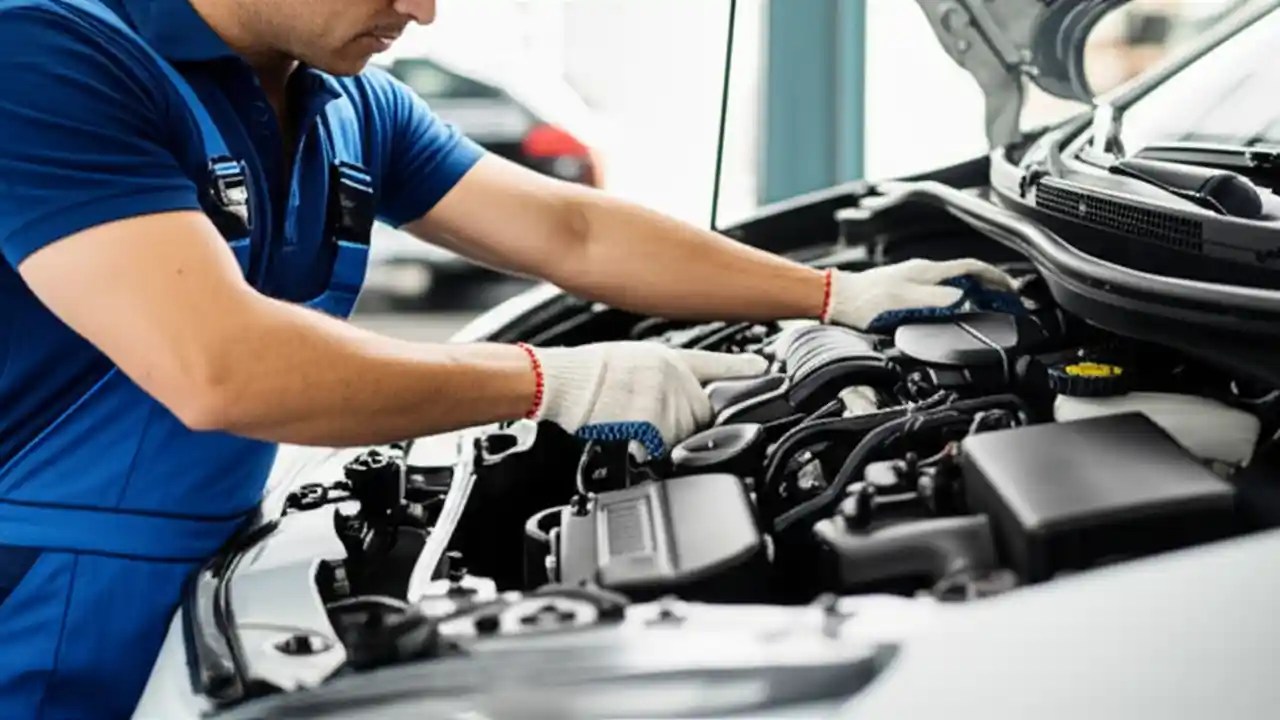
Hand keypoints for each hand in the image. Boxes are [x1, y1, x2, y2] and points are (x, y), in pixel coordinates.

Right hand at [524, 342, 767, 455]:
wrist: (563, 380)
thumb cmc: (588, 371)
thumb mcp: (633, 359)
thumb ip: (663, 375)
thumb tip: (678, 394)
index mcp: (670, 358)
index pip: (718, 364)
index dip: (745, 369)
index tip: (766, 370)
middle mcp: (674, 377)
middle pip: (703, 412)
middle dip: (687, 421)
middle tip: (654, 418)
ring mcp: (665, 401)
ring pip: (686, 433)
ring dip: (669, 438)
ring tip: (637, 424)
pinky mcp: (652, 423)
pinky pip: (665, 447)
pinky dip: (652, 449)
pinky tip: (633, 437)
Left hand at [821, 258, 1017, 329]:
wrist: (835, 298)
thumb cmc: (863, 302)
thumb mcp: (904, 304)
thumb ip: (936, 302)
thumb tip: (964, 300)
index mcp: (928, 272)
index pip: (973, 268)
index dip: (996, 279)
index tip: (1012, 291)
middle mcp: (923, 271)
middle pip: (967, 274)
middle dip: (990, 286)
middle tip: (1006, 301)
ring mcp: (913, 279)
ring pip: (954, 281)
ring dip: (975, 291)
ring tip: (987, 305)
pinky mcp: (904, 289)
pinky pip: (940, 289)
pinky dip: (956, 297)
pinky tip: (954, 308)